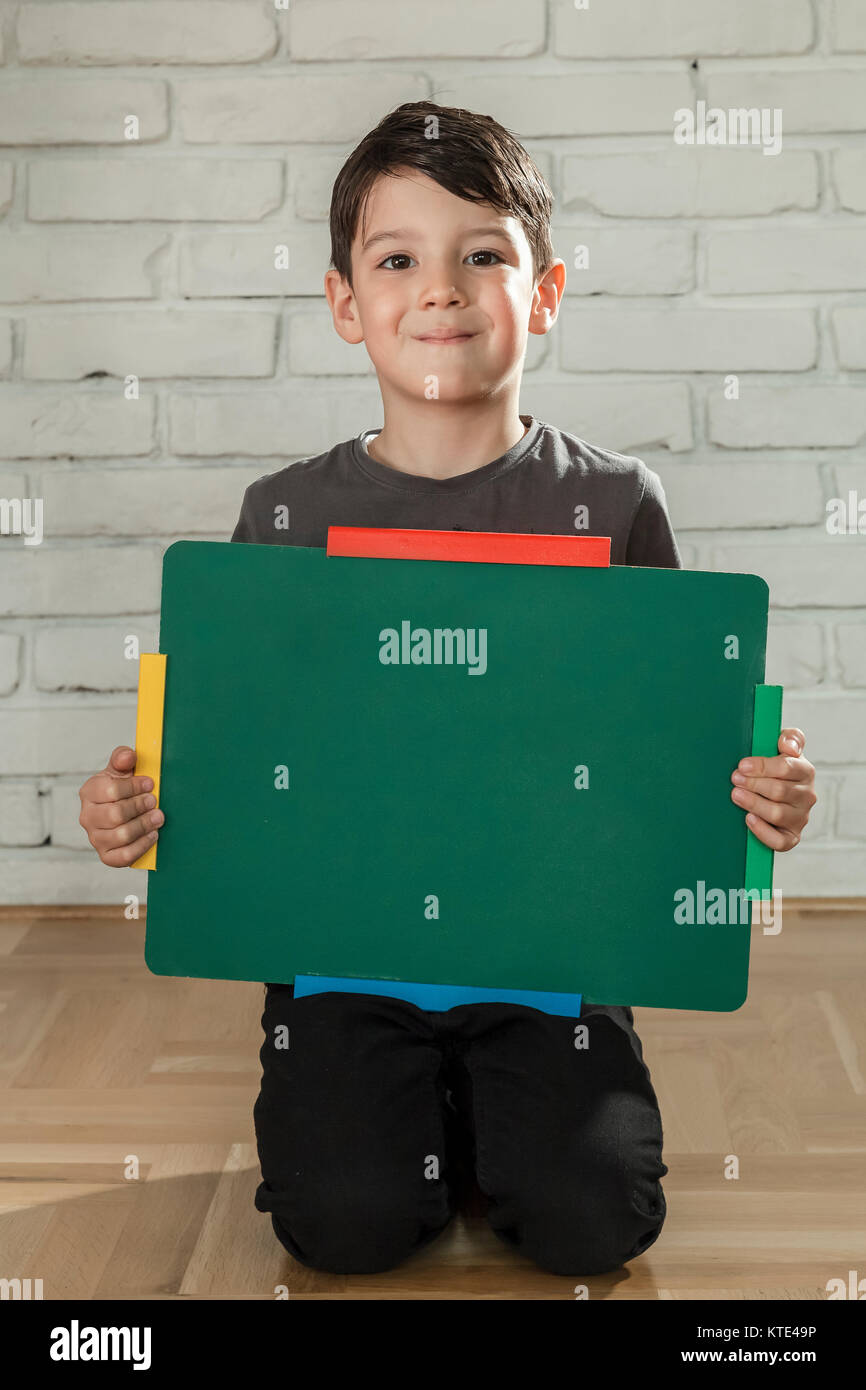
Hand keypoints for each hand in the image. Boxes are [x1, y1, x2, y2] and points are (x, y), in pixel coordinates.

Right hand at [78, 745, 163, 866]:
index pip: (110, 791)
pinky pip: (124, 856)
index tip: (150, 783)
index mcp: (89, 792)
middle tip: (154, 801)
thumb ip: (122, 758)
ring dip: (144, 825)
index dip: (133, 787)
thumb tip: (128, 756)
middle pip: (115, 815)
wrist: (122, 811)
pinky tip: (153, 835)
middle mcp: (87, 817)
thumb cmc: (121, 788)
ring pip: (121, 836)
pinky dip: (141, 846)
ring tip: (158, 817)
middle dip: (139, 807)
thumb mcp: (120, 770)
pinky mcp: (106, 856)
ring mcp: (95, 838)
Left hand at [730, 727, 815, 850]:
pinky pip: (780, 841)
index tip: (742, 765)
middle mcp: (807, 796)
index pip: (787, 767)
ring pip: (778, 814)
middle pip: (779, 791)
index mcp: (805, 771)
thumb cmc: (774, 766)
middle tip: (734, 779)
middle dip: (753, 784)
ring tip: (736, 795)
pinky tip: (748, 819)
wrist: (771, 790)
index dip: (763, 766)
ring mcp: (800, 817)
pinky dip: (763, 831)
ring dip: (754, 804)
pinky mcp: (791, 836)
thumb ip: (791, 738)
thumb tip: (788, 745)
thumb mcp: (782, 745)